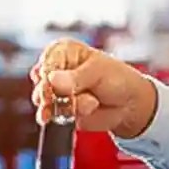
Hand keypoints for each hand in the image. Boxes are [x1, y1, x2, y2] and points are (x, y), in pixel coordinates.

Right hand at [30, 38, 157, 138]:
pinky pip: (54, 116)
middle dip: (47, 93)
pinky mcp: (59, 110)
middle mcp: (56, 70)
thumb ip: (75, 78)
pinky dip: (65, 116)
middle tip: (54, 98)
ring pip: (44, 101)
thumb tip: (51, 80)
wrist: (129, 105)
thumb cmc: (117, 78)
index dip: (46, 73)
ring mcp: (56, 92)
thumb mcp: (98, 71)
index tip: (49, 82)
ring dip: (58, 106)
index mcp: (64, 52)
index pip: (46, 60)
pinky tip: (73, 114)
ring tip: (77, 105)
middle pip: (40, 82)